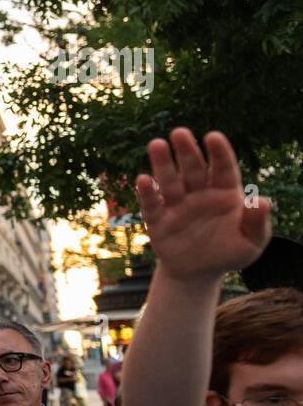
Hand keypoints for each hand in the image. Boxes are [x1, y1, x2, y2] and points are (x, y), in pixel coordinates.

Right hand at [136, 129, 271, 280]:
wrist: (199, 272)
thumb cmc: (229, 253)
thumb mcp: (252, 242)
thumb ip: (258, 222)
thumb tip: (262, 201)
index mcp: (224, 193)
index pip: (223, 169)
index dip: (219, 153)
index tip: (213, 136)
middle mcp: (199, 194)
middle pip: (193, 169)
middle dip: (186, 151)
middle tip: (179, 133)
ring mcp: (177, 206)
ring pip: (170, 181)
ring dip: (162, 164)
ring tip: (156, 144)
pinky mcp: (158, 221)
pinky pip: (152, 205)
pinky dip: (147, 193)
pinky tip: (143, 180)